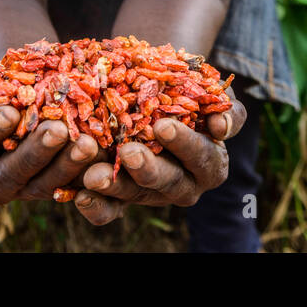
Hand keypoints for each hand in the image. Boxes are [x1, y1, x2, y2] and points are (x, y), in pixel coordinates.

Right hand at [0, 75, 101, 204]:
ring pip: (47, 186)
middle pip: (12, 174)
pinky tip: (106, 155)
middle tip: (57, 130)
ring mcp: (28, 191)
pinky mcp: (58, 191)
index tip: (9, 112)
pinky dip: (89, 175)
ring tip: (88, 144)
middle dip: (35, 153)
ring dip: (68, 166)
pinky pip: (75, 188)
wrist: (22, 99)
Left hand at [71, 85, 247, 225]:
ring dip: (115, 187)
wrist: (158, 97)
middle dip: (149, 169)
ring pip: (136, 196)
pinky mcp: (125, 201)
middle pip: (169, 182)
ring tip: (94, 175)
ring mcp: (152, 194)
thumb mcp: (213, 94)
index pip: (202, 156)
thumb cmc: (190, 94)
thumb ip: (227, 109)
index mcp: (210, 163)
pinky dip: (96, 207)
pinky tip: (80, 195)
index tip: (163, 126)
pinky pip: (111, 211)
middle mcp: (184, 185)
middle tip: (129, 152)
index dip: (184, 143)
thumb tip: (220, 126)